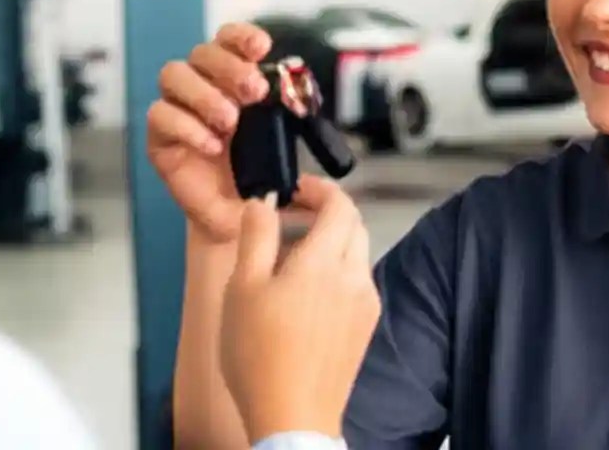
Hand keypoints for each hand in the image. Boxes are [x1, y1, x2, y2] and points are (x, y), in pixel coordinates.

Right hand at [147, 22, 272, 243]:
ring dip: (205, 94)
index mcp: (230, 79)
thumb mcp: (278, 141)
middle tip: (253, 92)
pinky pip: (160, 115)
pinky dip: (187, 127)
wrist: (235, 216)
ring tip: (230, 123)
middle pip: (201, 52)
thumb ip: (285, 114)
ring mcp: (177, 108)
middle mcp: (201, 86)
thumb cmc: (255, 174)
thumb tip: (298, 90)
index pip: (227, 40)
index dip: (241, 36)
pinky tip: (211, 146)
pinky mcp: (159, 137)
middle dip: (229, 67)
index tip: (261, 47)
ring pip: (174, 75)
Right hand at [219, 176, 380, 441]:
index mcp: (324, 262)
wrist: (292, 418)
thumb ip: (256, 236)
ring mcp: (365, 305)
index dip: (319, 188)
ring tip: (292, 255)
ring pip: (357, 253)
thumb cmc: (260, 357)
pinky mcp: (365, 328)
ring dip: (332, 241)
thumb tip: (263, 201)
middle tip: (293, 214)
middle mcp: (354, 278)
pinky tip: (306, 292)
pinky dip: (338, 271)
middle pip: (353, 224)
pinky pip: (357, 283)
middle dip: (327, 211)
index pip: (340, 204)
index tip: (296, 188)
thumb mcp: (243, 288)